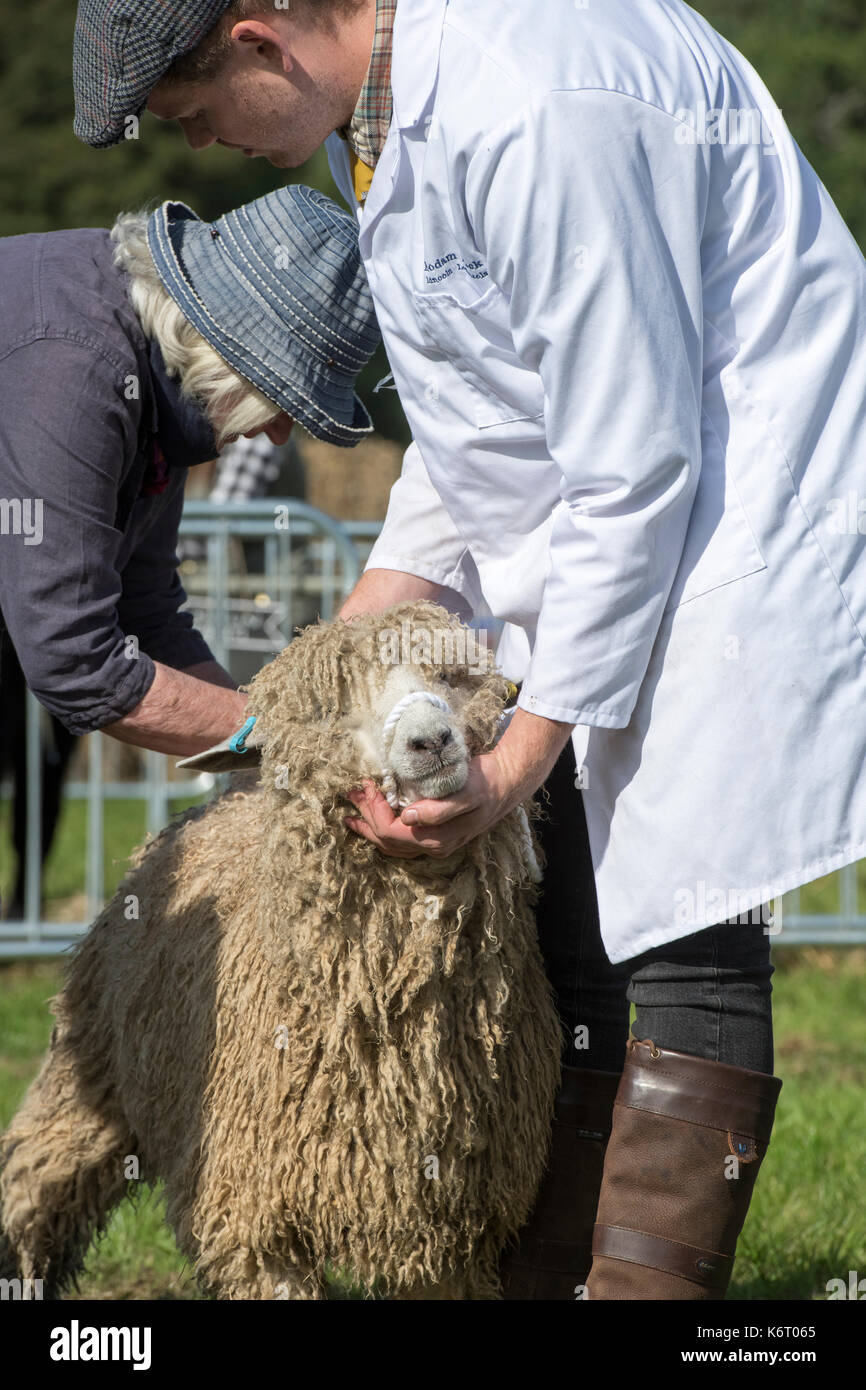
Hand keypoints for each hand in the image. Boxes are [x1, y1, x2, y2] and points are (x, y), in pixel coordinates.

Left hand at [344, 749, 512, 857]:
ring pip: (391, 845)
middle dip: (365, 817)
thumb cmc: (485, 784)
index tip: (366, 784)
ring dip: (370, 827)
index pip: (391, 831)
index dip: (373, 810)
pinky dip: (382, 832)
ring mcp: (434, 845)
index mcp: (436, 838)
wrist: (507, 784)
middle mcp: (432, 847)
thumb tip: (408, 817)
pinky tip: (374, 821)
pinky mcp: (435, 837)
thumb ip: (439, 810)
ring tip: (353, 811)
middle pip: (386, 840)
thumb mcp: (466, 792)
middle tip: (351, 793)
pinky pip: (401, 842)